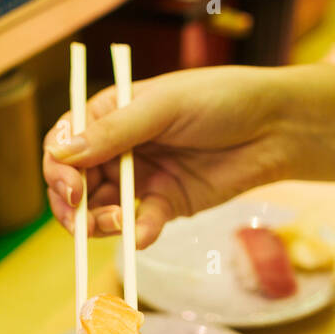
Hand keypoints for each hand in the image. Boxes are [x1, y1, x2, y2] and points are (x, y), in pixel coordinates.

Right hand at [42, 66, 289, 248]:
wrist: (275, 127)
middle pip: (74, 184)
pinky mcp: (166, 205)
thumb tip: (62, 154)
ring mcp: (140, 178)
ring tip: (118, 224)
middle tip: (83, 219)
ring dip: (99, 223)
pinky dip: (137, 234)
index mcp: (110, 115)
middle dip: (72, 205)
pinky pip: (140, 226)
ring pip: (100, 210)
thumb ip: (113, 132)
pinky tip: (144, 235)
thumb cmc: (220, 99)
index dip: (58, 169)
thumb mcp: (163, 106)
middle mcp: (118, 148)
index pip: (64, 145)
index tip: (71, 188)